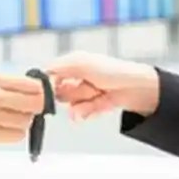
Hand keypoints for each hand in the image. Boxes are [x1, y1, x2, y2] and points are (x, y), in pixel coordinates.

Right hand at [0, 74, 45, 156]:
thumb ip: (12, 86)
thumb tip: (44, 90)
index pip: (32, 84)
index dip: (42, 91)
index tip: (41, 95)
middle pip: (35, 102)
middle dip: (38, 107)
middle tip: (29, 109)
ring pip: (27, 120)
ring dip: (24, 121)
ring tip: (10, 119)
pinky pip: (18, 135)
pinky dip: (15, 133)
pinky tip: (4, 129)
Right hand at [44, 52, 159, 120]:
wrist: (136, 87)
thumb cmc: (112, 70)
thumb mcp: (81, 64)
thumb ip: (59, 68)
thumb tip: (42, 74)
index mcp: (71, 64)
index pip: (49, 76)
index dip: (49, 85)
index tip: (51, 90)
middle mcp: (75, 79)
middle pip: (59, 95)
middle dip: (73, 94)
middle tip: (89, 87)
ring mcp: (83, 94)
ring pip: (71, 107)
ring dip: (83, 103)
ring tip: (98, 94)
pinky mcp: (91, 107)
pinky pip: (81, 114)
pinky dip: (89, 112)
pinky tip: (100, 105)